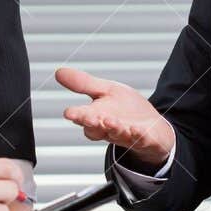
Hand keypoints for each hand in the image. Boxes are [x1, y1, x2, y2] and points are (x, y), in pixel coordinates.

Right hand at [55, 66, 175, 167]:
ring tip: (110, 121)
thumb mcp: (105, 91)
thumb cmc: (126, 109)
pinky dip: (139, 135)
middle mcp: (109, 128)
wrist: (152, 127)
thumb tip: (58, 72)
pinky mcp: (144, 139)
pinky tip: (138, 130)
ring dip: (113, 128)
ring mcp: (127, 135)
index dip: (76, 115)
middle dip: (92, 123)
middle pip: (96, 129)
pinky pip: (141, 139)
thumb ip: (83, 84)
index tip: (69, 113)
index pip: (82, 117)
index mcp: (97, 116)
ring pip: (117, 134)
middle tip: (87, 118)